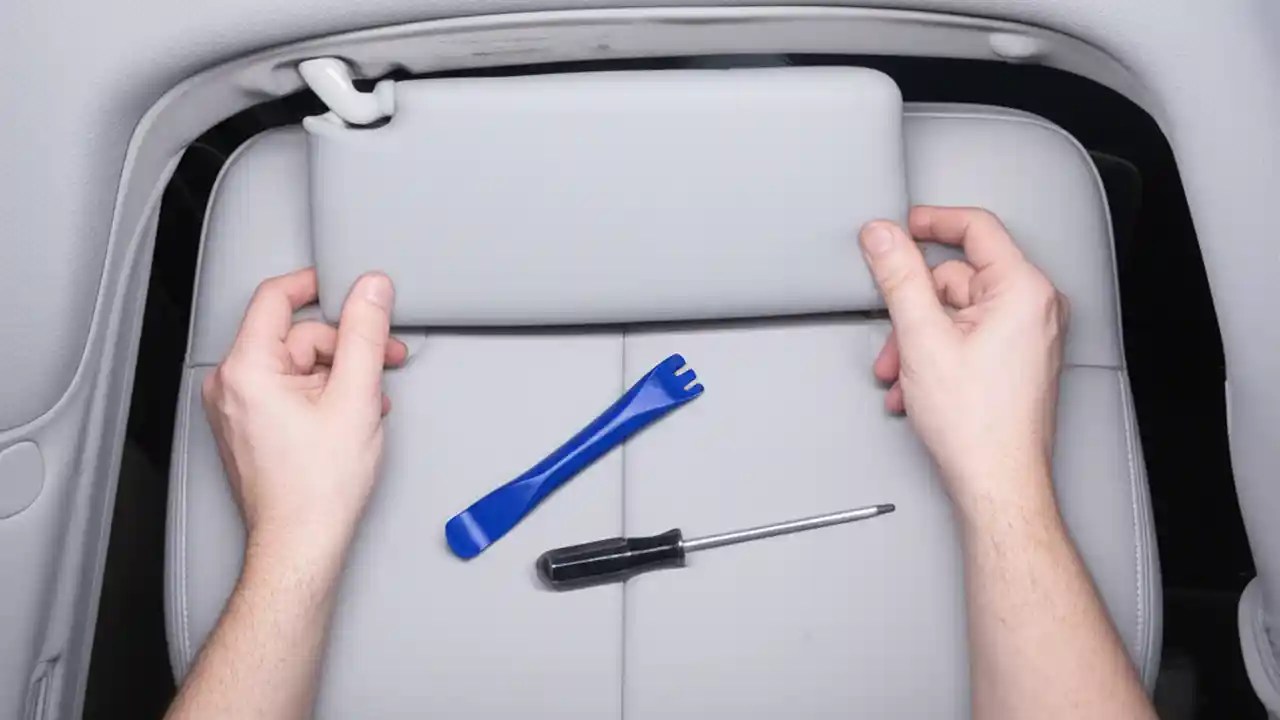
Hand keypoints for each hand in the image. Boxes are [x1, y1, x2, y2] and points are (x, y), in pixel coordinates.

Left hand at [202, 268, 406, 557]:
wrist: (300, 544)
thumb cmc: (317, 488)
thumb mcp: (355, 397)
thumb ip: (365, 334)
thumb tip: (371, 289)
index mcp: (247, 369)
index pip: (276, 297)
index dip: (317, 284)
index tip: (348, 284)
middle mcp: (231, 385)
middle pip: (295, 336)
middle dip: (344, 346)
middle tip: (382, 364)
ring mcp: (236, 408)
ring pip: (297, 365)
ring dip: (338, 375)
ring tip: (365, 406)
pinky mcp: (248, 427)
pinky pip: (288, 390)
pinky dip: (322, 395)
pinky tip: (347, 418)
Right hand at [859, 207, 1067, 520]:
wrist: (998, 483)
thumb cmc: (977, 424)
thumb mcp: (922, 338)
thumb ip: (899, 277)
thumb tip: (883, 235)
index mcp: (1024, 290)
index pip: (977, 228)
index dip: (932, 221)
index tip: (901, 226)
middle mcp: (1036, 308)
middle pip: (957, 279)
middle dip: (913, 310)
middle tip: (891, 339)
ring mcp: (1030, 336)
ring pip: (956, 314)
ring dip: (918, 340)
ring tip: (901, 374)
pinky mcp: (1019, 360)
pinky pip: (969, 338)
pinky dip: (936, 356)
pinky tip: (916, 386)